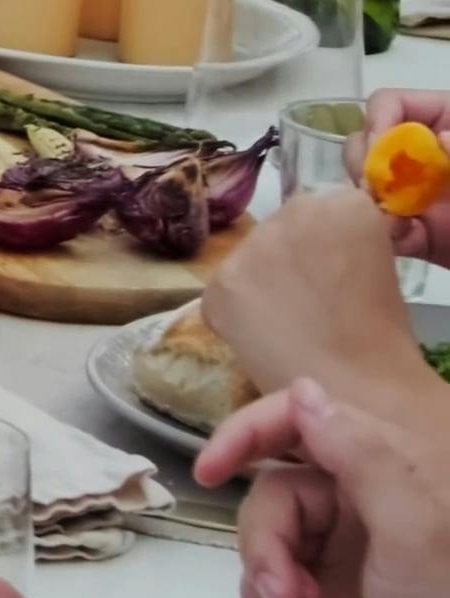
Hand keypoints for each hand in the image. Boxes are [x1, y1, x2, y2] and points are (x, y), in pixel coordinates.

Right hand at [196, 375, 449, 597]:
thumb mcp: (415, 536)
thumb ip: (364, 458)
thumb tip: (305, 391)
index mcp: (394, 472)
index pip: (307, 419)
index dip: (251, 432)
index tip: (209, 469)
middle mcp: (366, 501)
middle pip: (277, 483)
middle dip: (264, 533)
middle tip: (279, 584)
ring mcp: (346, 547)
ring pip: (267, 529)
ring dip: (266, 568)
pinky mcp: (327, 590)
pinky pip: (270, 570)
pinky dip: (264, 591)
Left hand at [205, 187, 424, 412]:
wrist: (354, 392)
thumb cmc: (378, 336)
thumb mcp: (377, 265)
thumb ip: (343, 238)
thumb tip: (321, 242)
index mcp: (344, 204)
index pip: (323, 206)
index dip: (326, 243)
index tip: (335, 270)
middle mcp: (292, 213)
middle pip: (281, 227)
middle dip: (288, 256)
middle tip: (309, 299)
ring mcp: (249, 248)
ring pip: (249, 256)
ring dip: (261, 280)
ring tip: (288, 321)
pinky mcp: (218, 284)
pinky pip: (224, 289)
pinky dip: (238, 309)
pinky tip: (265, 334)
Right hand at [373, 88, 449, 264]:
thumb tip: (442, 138)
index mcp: (448, 122)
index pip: (393, 104)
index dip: (378, 122)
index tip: (380, 154)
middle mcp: (426, 155)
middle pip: (368, 143)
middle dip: (366, 165)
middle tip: (375, 192)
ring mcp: (419, 194)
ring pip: (366, 187)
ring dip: (369, 203)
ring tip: (394, 221)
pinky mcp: (417, 234)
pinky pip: (382, 231)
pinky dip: (385, 237)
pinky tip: (405, 241)